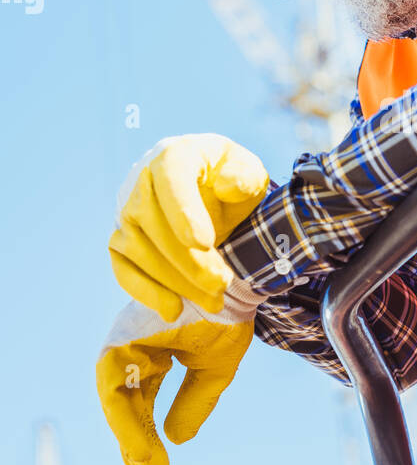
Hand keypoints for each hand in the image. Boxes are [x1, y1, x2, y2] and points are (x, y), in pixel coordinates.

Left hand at [96, 278, 258, 464]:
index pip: (139, 402)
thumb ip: (192, 403)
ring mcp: (126, 337)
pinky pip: (114, 385)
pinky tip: (140, 445)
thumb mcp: (214, 369)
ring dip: (126, 435)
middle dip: (133, 443)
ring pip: (114, 397)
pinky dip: (124, 419)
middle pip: (124, 403)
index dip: (144, 438)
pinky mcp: (124, 335)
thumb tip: (174, 439)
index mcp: (151, 351)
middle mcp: (133, 344)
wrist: (238, 276)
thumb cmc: (229, 314)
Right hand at [108, 134, 269, 323]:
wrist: (210, 194)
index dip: (183, 210)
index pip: (170, 177)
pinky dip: (146, 292)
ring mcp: (127, 213)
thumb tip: (229, 187)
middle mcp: (142, 181)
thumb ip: (244, 175)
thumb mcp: (248, 172)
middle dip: (188, 259)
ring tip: (213, 300)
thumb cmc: (230, 180)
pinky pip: (124, 269)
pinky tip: (174, 309)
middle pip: (153, 221)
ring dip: (175, 281)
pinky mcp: (121, 243)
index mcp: (174, 155)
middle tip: (222, 284)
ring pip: (138, 249)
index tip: (204, 242)